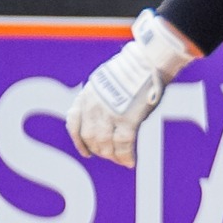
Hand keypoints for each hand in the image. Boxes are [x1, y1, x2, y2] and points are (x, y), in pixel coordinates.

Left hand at [65, 11, 197, 167]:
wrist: (149, 60)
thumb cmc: (136, 66)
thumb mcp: (109, 79)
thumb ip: (105, 96)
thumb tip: (113, 110)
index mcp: (87, 94)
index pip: (73, 123)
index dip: (78, 141)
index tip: (85, 152)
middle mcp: (93, 106)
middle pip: (89, 137)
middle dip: (98, 150)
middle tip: (109, 156)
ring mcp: (108, 114)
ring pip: (103, 144)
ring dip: (111, 155)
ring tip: (120, 160)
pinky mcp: (127, 120)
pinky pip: (123, 144)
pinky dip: (125, 156)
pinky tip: (130, 162)